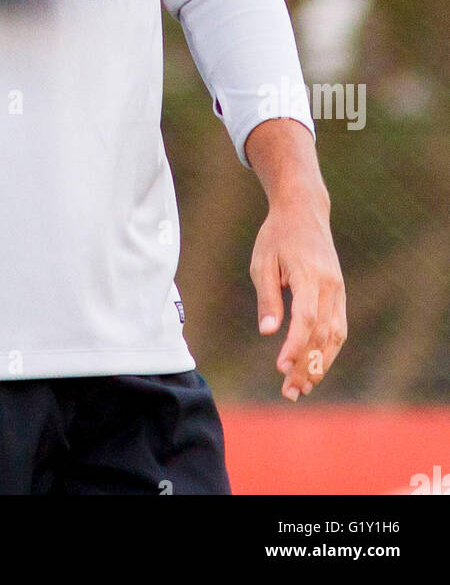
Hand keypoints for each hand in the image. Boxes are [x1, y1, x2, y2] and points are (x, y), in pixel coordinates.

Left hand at [250, 189, 346, 401]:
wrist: (304, 211)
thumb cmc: (277, 236)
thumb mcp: (262, 262)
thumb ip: (267, 298)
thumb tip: (268, 333)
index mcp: (310, 275)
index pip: (306, 318)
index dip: (295, 345)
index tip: (281, 367)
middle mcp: (330, 285)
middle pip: (322, 333)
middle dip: (306, 365)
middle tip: (289, 392)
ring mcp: (338, 290)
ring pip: (335, 335)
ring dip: (320, 364)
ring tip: (302, 388)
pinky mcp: (339, 293)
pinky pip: (338, 327)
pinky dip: (328, 350)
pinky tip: (314, 367)